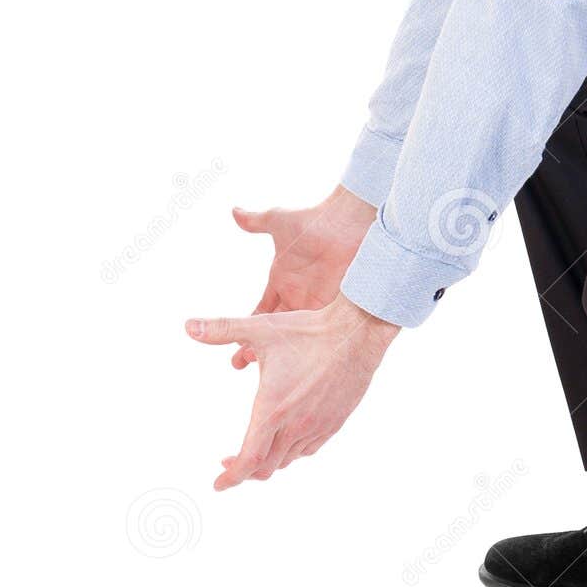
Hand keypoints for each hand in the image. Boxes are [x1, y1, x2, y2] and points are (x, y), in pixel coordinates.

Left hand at [185, 295, 400, 490]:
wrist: (356, 334)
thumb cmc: (309, 331)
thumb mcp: (260, 328)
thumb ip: (221, 329)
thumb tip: (189, 326)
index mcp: (273, 409)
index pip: (248, 459)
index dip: (231, 477)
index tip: (219, 483)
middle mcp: (295, 425)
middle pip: (265, 467)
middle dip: (244, 471)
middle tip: (230, 464)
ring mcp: (317, 426)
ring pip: (287, 460)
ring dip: (268, 461)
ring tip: (257, 450)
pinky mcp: (334, 422)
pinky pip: (309, 450)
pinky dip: (292, 452)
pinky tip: (287, 440)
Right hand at [230, 187, 375, 369]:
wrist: (352, 221)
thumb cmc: (317, 220)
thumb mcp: (282, 221)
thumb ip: (258, 222)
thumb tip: (234, 212)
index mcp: (281, 281)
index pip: (260, 312)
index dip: (246, 331)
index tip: (233, 351)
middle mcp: (298, 296)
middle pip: (277, 331)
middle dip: (261, 350)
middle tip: (245, 368)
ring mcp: (319, 302)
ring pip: (300, 335)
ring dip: (289, 353)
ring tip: (275, 375)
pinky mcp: (339, 304)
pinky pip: (326, 329)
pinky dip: (317, 346)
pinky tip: (310, 365)